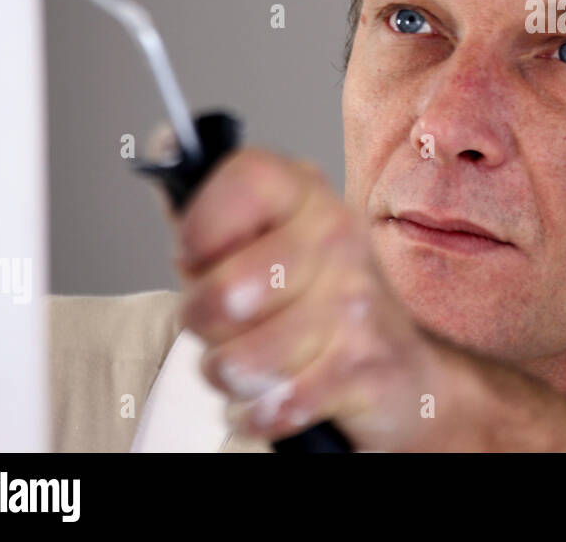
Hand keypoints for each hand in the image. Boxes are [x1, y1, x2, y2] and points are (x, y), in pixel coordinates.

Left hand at [166, 147, 444, 450]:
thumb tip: (164, 151)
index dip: (202, 225)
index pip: (247, 178)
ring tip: (250, 363)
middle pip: (224, 290)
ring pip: (241, 360)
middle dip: (202, 322)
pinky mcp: (363, 367)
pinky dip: (260, 413)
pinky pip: (275, 405)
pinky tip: (275, 396)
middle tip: (223, 322)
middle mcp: (338, 238)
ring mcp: (355, 303)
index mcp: (308, 196)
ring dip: (231, 375)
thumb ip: (206, 209)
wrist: (401, 369)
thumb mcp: (261, 244)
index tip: (196, 254)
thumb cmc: (315, 303)